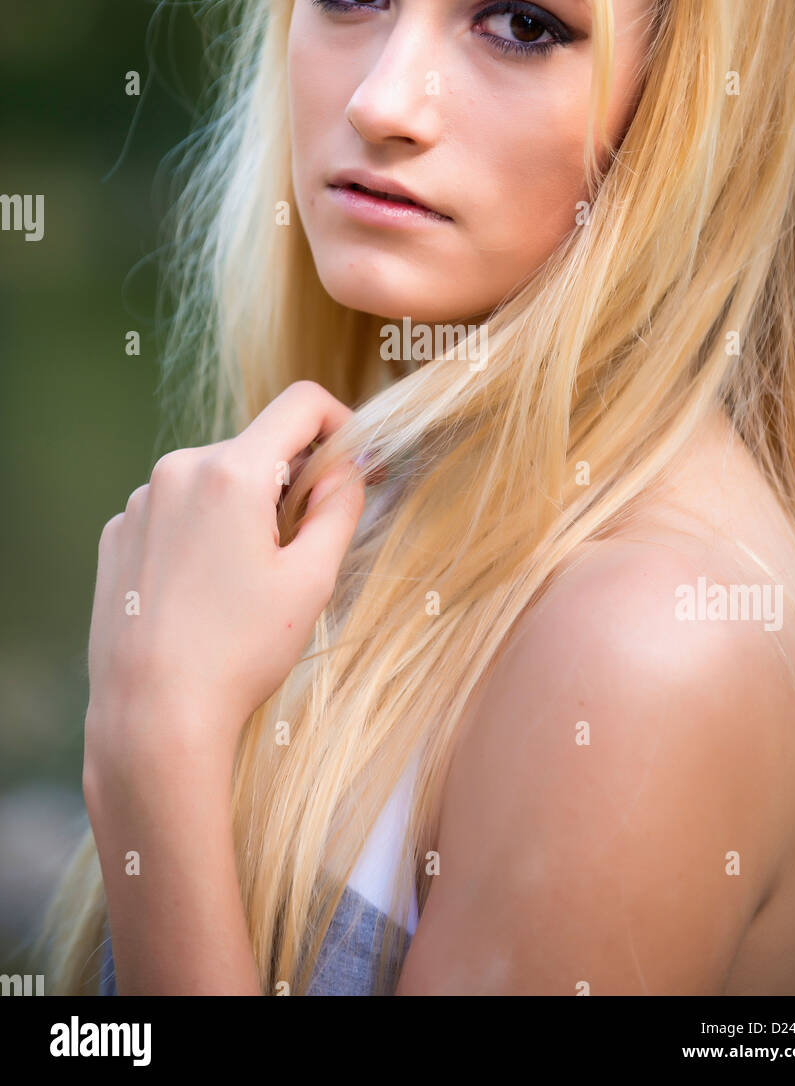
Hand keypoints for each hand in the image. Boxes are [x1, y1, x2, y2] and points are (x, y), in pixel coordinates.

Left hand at [84, 381, 365, 767]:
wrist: (151, 716)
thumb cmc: (239, 652)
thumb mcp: (312, 579)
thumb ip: (339, 506)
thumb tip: (347, 466)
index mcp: (231, 472)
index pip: (301, 404)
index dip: (340, 423)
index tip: (352, 467)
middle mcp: (177, 470)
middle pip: (256, 448)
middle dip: (289, 483)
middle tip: (300, 552)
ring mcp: (138, 502)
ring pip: (214, 481)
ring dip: (242, 511)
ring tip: (245, 585)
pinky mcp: (116, 534)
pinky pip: (174, 511)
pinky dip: (200, 533)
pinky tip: (202, 593)